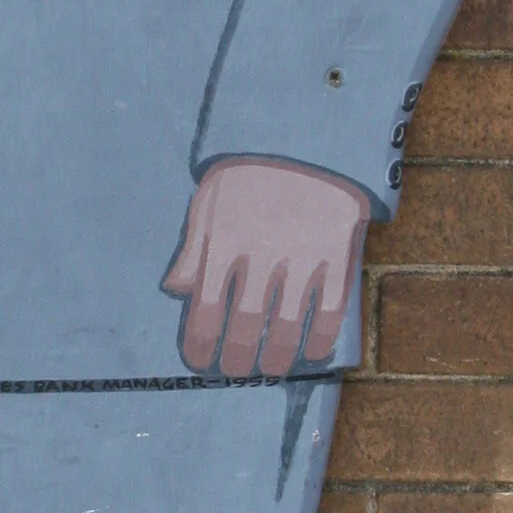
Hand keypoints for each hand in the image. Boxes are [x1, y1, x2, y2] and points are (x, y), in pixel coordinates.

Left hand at [162, 157, 369, 380]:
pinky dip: (319, 340)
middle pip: (244, 327)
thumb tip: (175, 290)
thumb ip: (192, 246)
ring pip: (287, 327)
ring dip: (277, 358)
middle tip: (236, 372)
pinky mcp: (337, 256)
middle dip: (237, 359)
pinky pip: (329, 312)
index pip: (204, 309)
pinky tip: (310, 352)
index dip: (200, 344)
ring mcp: (302, 257)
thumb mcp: (210, 199)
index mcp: (223, 241)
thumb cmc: (252, 172)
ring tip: (270, 370)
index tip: (200, 362)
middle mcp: (261, 255)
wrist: (311, 141)